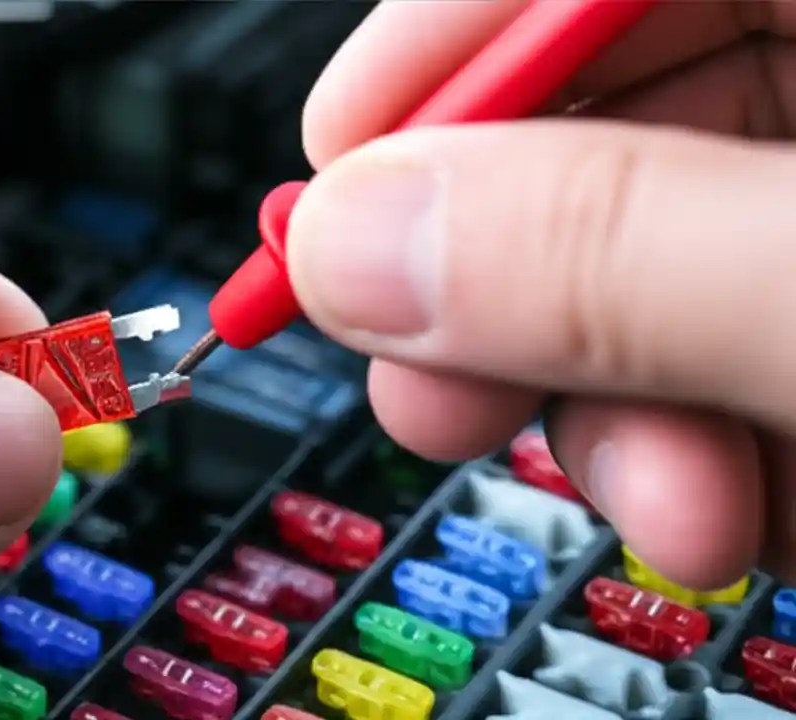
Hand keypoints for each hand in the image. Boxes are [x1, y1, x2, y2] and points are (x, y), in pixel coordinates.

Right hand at [290, 2, 795, 589]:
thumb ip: (604, 248)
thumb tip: (357, 244)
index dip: (436, 52)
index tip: (332, 178)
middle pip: (596, 125)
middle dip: (513, 294)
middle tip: (441, 389)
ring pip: (640, 269)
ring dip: (615, 416)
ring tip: (686, 506)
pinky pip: (706, 356)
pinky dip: (695, 448)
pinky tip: (747, 506)